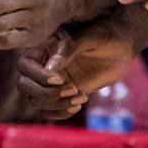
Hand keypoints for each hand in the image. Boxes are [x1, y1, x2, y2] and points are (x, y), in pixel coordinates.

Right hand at [14, 21, 134, 120]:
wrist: (123, 47)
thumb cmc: (106, 34)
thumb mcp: (89, 36)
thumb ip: (68, 49)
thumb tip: (50, 69)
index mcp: (44, 46)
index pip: (25, 65)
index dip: (38, 76)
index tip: (62, 79)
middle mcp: (43, 64)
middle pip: (25, 86)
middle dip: (46, 93)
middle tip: (72, 89)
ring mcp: (51, 81)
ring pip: (36, 100)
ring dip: (56, 104)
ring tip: (81, 96)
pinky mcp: (62, 94)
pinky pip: (49, 110)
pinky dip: (61, 112)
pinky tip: (80, 103)